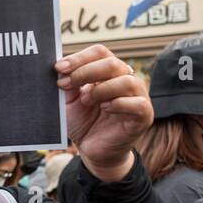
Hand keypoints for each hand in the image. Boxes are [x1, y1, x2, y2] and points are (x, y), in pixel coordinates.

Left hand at [55, 44, 150, 181]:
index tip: (58, 68)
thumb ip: (68, 84)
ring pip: (127, 81)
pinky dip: (118, 104)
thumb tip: (59, 68)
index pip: (100, 52)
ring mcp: (138, 97)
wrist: (93, 149)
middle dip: (85, 72)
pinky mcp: (144, 116)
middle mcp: (126, 79)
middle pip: (112, 63)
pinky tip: (105, 109)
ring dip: (101, 89)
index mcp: (108, 72)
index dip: (79, 58)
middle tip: (65, 84)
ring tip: (86, 100)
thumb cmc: (83, 121)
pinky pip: (138, 104)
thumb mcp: (69, 101)